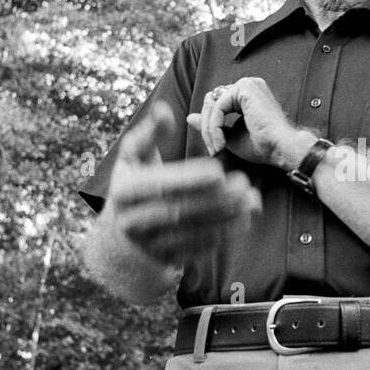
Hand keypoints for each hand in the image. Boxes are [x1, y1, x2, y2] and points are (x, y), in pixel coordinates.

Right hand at [102, 101, 261, 268]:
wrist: (117, 238)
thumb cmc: (133, 185)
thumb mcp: (132, 158)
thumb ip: (150, 133)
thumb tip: (164, 109)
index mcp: (122, 192)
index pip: (158, 186)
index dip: (189, 179)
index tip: (218, 171)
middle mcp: (132, 223)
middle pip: (179, 211)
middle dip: (215, 199)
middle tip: (244, 183)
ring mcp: (149, 245)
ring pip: (192, 232)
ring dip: (226, 217)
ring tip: (252, 200)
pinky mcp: (167, 260)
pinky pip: (198, 249)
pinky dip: (224, 235)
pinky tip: (245, 219)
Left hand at [187, 77, 310, 167]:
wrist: (282, 148)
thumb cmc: (264, 146)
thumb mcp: (230, 136)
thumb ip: (211, 125)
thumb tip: (190, 117)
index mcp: (246, 95)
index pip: (216, 103)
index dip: (211, 126)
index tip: (215, 148)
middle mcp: (247, 85)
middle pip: (211, 101)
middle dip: (208, 127)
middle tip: (214, 149)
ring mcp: (246, 84)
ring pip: (212, 104)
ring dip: (210, 129)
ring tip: (218, 147)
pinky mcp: (244, 89)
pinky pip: (217, 106)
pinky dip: (215, 126)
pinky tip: (221, 142)